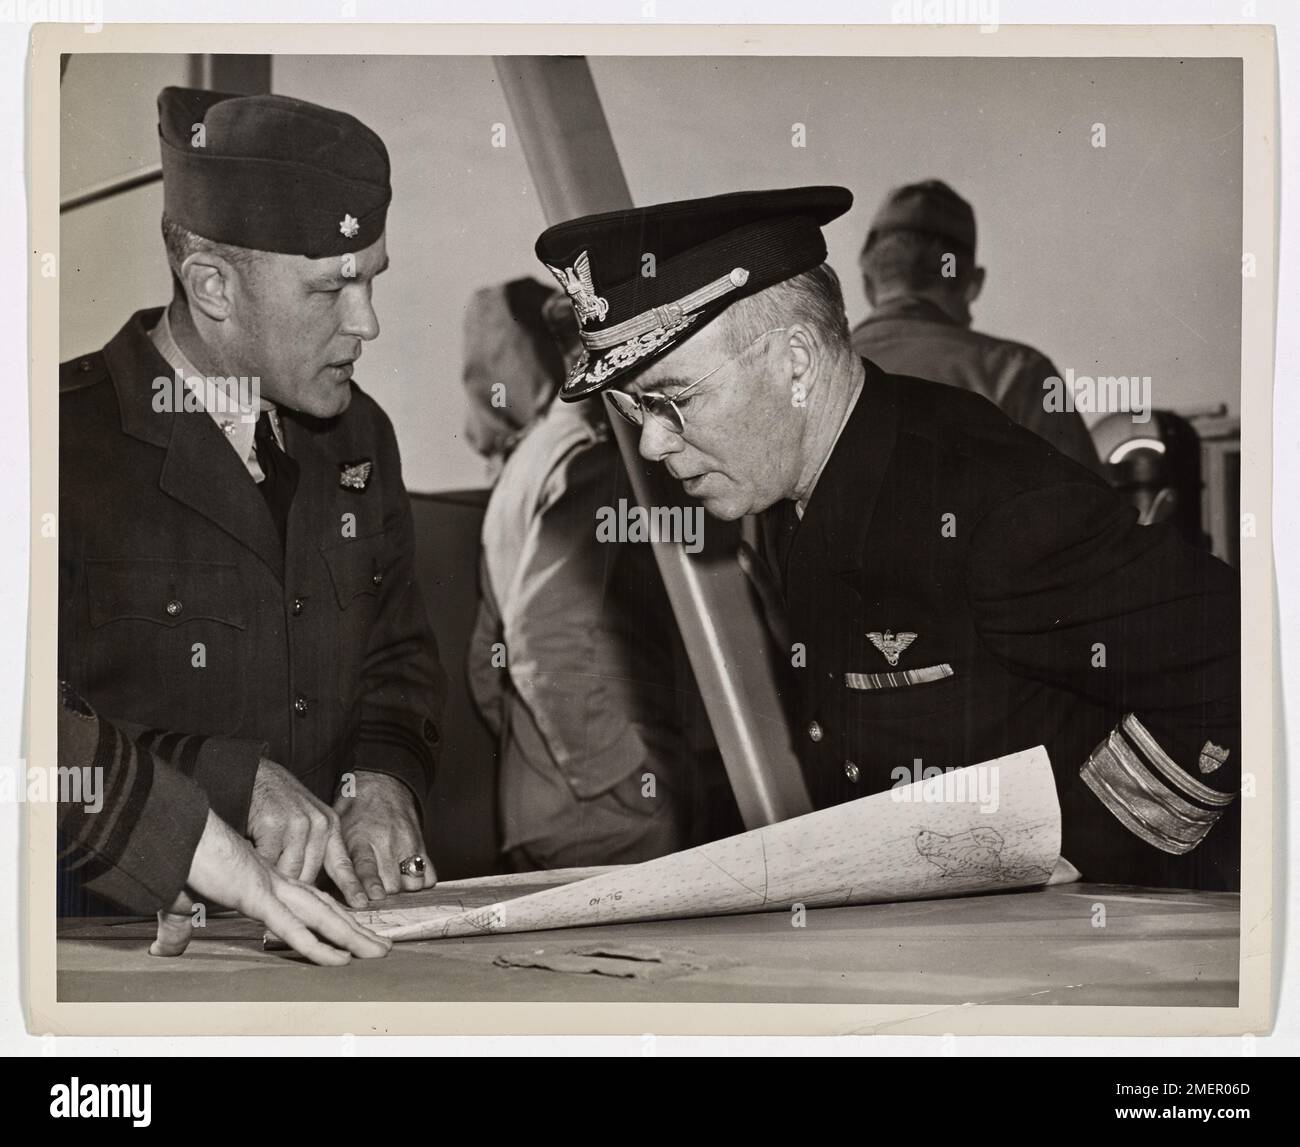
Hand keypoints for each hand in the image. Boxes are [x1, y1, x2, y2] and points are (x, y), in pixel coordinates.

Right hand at [150, 811, 390, 966]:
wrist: (175, 823)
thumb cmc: (183, 853)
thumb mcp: (188, 895)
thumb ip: (184, 922)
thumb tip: (166, 947)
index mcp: (270, 869)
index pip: (310, 894)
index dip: (335, 910)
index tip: (356, 926)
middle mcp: (277, 875)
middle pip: (326, 905)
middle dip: (355, 926)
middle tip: (381, 946)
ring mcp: (270, 883)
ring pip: (320, 915)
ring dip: (349, 936)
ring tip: (374, 952)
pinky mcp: (255, 893)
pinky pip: (291, 924)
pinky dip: (315, 943)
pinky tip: (336, 958)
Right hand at [247, 758, 367, 907]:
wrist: (256, 774)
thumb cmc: (278, 803)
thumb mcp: (306, 821)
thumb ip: (311, 850)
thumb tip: (309, 890)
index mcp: (330, 826)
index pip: (342, 863)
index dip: (352, 886)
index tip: (361, 903)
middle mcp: (319, 824)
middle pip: (309, 875)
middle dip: (294, 886)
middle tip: (278, 889)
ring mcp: (299, 824)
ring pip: (289, 872)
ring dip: (274, 876)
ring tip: (262, 871)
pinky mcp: (275, 824)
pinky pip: (267, 861)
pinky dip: (258, 863)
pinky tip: (252, 856)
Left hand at [334, 770, 435, 899]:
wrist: (382, 785)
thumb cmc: (354, 812)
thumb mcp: (336, 828)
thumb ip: (331, 857)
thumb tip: (316, 887)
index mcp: (361, 839)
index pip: (366, 866)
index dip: (369, 884)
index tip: (371, 898)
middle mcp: (386, 842)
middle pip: (392, 883)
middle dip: (384, 893)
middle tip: (374, 892)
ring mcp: (407, 843)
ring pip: (413, 881)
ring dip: (403, 888)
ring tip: (392, 882)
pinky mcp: (422, 844)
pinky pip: (429, 874)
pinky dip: (421, 881)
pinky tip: (409, 876)